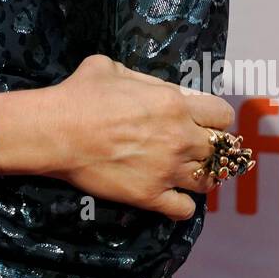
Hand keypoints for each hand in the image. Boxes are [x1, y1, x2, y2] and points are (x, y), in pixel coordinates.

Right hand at [52, 53, 236, 221]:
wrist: (56, 131)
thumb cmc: (81, 94)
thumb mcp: (113, 68)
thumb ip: (145, 79)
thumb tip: (158, 88)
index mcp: (174, 103)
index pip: (222, 115)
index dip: (215, 118)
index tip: (204, 121)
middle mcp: (179, 138)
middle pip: (220, 149)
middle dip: (210, 147)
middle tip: (193, 147)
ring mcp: (167, 170)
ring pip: (208, 182)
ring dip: (200, 176)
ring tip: (185, 172)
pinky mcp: (150, 196)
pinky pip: (184, 209)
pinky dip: (182, 204)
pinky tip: (170, 195)